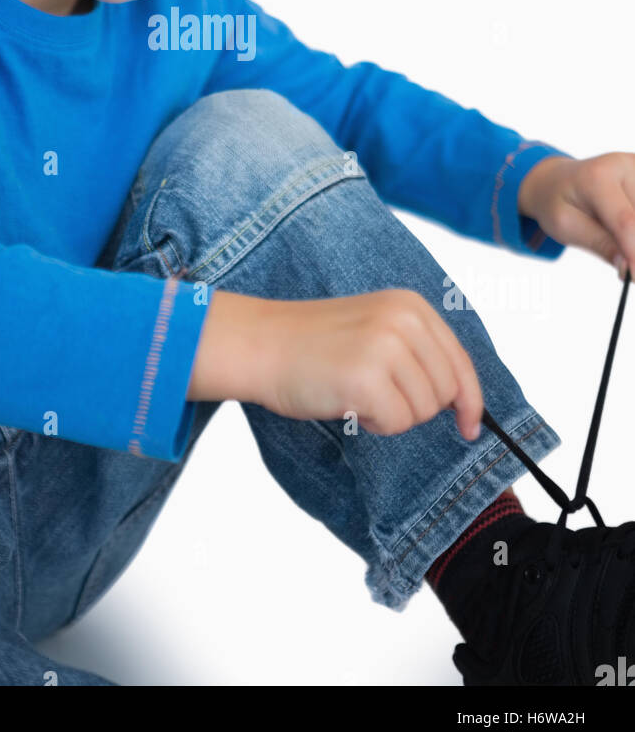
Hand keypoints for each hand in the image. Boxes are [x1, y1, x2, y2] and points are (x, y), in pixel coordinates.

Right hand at [262, 288, 483, 440]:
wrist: (261, 343)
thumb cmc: (315, 345)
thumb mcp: (377, 329)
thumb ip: (419, 352)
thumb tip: (464, 401)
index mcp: (410, 305)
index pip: (461, 361)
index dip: (470, 400)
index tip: (469, 426)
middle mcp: (404, 320)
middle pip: (446, 392)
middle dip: (415, 405)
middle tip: (372, 391)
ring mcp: (386, 347)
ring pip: (423, 411)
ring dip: (392, 415)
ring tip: (355, 391)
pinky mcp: (367, 379)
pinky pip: (397, 424)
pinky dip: (374, 424)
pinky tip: (346, 401)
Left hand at [518, 152, 634, 279]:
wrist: (557, 179)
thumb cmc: (558, 203)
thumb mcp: (565, 226)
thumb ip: (599, 244)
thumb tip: (629, 267)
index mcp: (597, 177)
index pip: (625, 221)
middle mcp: (622, 165)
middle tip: (625, 266)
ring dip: (633, 235)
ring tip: (610, 232)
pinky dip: (634, 225)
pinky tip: (625, 226)